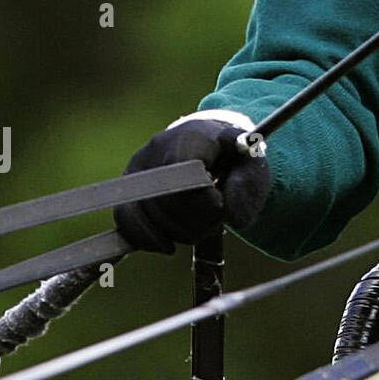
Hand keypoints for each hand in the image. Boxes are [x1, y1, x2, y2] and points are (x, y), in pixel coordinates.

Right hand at [113, 112, 270, 253]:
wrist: (214, 145)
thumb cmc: (234, 158)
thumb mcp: (253, 167)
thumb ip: (247, 189)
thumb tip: (232, 218)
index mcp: (193, 136)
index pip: (184, 173)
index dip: (201, 199)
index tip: (219, 205)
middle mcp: (158, 147)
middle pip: (165, 199)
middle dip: (193, 221)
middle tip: (215, 222)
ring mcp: (139, 166)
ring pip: (145, 212)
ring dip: (175, 233)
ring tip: (200, 228)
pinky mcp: (128, 185)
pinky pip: (125, 218)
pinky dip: (146, 238)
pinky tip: (168, 244)